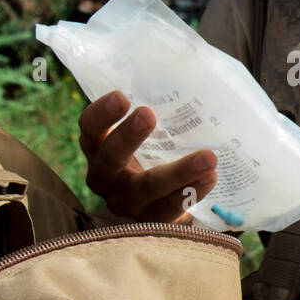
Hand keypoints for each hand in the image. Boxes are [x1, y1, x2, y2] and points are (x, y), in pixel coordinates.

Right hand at [78, 90, 217, 222]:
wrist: (159, 206)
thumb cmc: (151, 156)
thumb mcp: (145, 136)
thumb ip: (155, 113)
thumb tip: (190, 77)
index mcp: (98, 149)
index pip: (89, 128)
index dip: (100, 113)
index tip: (121, 96)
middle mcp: (105, 177)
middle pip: (109, 158)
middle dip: (127, 137)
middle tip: (147, 114)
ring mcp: (126, 203)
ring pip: (147, 188)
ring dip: (179, 171)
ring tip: (208, 156)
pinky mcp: (150, 222)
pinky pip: (170, 208)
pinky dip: (192, 191)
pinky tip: (211, 176)